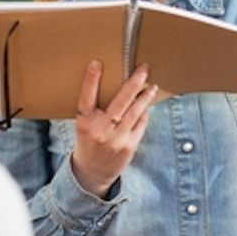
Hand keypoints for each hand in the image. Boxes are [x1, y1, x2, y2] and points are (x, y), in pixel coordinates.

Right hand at [71, 60, 159, 196]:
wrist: (93, 172)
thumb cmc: (89, 142)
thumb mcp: (84, 126)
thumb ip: (94, 110)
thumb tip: (118, 87)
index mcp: (84, 123)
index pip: (86, 98)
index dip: (91, 80)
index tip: (97, 63)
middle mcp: (100, 130)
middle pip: (120, 102)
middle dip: (133, 83)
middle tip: (143, 68)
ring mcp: (116, 139)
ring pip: (135, 112)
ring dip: (145, 97)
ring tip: (152, 86)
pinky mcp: (129, 146)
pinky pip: (140, 124)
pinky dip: (144, 113)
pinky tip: (147, 105)